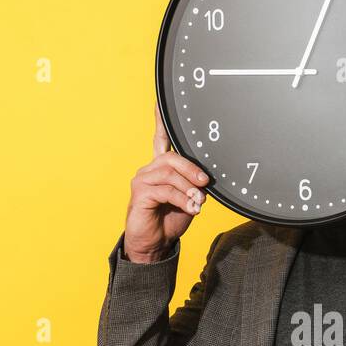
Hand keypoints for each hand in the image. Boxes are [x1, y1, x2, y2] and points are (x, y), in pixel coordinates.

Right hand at [123, 105, 209, 262]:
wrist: (154, 245)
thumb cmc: (169, 221)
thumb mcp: (189, 200)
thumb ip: (194, 186)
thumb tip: (205, 180)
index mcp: (162, 168)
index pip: (161, 139)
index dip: (160, 120)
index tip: (161, 100)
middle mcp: (149, 169)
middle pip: (172, 157)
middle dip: (192, 169)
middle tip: (205, 183)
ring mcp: (142, 180)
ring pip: (169, 173)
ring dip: (188, 187)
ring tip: (197, 201)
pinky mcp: (140, 193)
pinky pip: (165, 190)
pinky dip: (182, 199)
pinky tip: (190, 208)